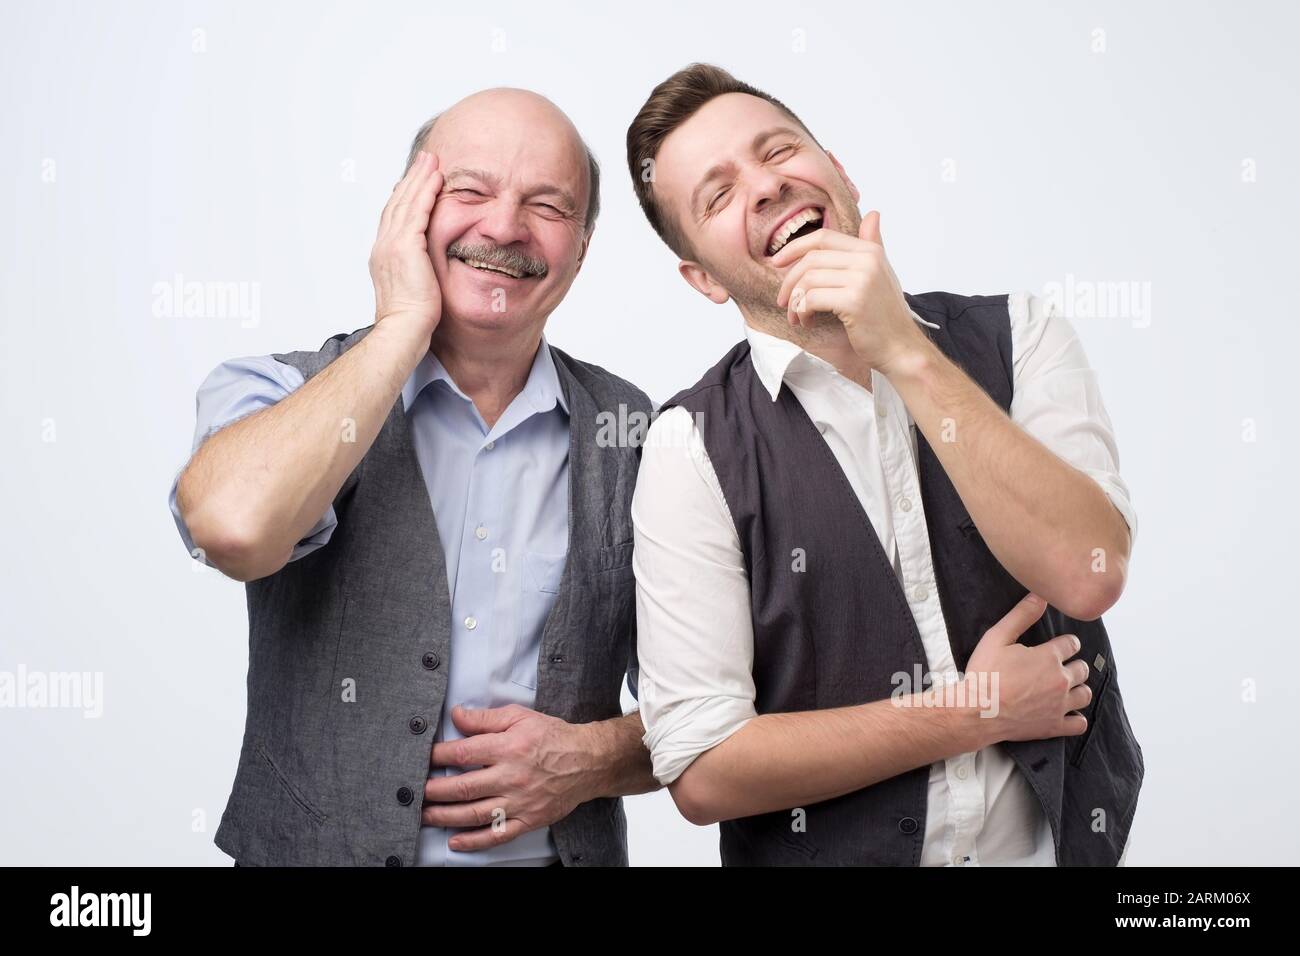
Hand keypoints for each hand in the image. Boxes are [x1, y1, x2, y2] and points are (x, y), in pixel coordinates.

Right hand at [368, 150, 443, 336]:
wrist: (404, 330)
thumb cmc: (411, 321)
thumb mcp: (412, 289)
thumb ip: (415, 272)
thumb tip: (425, 271)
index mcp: (383, 256)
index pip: (392, 218)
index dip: (403, 197)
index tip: (413, 181)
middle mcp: (383, 246)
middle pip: (396, 203)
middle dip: (411, 179)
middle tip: (424, 159)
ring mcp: (392, 245)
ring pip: (406, 202)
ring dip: (419, 178)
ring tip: (431, 160)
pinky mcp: (406, 247)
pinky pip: (418, 212)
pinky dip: (426, 192)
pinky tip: (436, 179)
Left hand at [422, 704, 600, 851]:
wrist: (588, 761)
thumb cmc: (553, 737)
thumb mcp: (520, 716)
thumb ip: (485, 719)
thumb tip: (456, 716)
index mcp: (508, 747)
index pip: (463, 753)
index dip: (438, 756)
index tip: (424, 758)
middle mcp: (511, 776)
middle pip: (463, 787)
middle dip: (434, 791)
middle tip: (417, 791)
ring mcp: (519, 802)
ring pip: (475, 814)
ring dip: (446, 816)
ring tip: (426, 814)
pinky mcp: (528, 819)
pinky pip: (497, 835)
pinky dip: (474, 841)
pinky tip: (455, 841)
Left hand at [772, 210, 928, 374]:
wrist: (900, 347)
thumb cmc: (886, 315)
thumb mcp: (881, 273)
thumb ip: (873, 243)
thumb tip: (873, 214)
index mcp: (870, 250)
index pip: (823, 237)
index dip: (794, 248)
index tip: (777, 263)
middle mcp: (867, 260)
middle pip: (811, 258)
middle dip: (790, 280)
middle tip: (784, 300)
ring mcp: (861, 279)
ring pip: (808, 279)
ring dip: (795, 300)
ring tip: (796, 316)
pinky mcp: (853, 301)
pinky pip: (811, 299)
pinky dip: (802, 311)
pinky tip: (806, 322)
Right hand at [963, 593, 1091, 745]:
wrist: (976, 711)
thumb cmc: (985, 673)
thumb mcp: (997, 637)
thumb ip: (1021, 615)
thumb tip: (1040, 596)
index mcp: (1049, 657)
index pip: (1072, 644)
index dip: (1066, 643)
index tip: (1060, 646)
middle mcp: (1060, 680)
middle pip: (1082, 669)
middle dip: (1074, 665)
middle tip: (1058, 667)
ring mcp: (1059, 705)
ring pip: (1085, 694)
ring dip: (1078, 689)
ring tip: (1065, 688)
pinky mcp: (1054, 726)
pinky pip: (1079, 724)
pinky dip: (1077, 719)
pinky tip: (1066, 713)